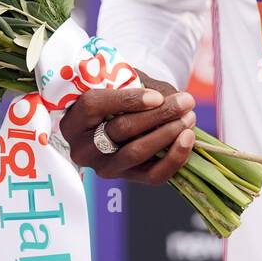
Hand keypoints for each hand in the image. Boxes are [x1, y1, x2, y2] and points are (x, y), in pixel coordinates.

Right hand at [59, 68, 197, 182]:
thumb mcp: (122, 82)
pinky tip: (188, 138)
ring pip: (137, 152)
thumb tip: (174, 100)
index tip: (157, 96)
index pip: (94, 106)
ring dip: (168, 133)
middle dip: (158, 114)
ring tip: (188, 117)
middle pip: (121, 130)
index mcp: (72, 119)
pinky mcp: (127, 178)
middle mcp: (83, 149)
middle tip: (185, 101)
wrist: (118, 117)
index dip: (128, 100)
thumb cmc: (118, 92)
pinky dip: (174, 158)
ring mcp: (104, 167)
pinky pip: (153, 175)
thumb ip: (141, 86)